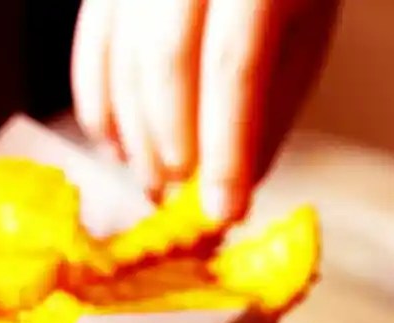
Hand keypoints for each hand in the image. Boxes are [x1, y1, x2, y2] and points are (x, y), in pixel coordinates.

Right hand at [71, 0, 340, 221]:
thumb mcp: (302, 40)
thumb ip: (270, 108)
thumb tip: (234, 186)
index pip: (234, 66)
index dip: (226, 146)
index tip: (226, 211)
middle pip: (168, 60)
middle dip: (174, 142)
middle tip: (184, 197)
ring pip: (125, 56)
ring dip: (137, 135)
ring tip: (157, 183)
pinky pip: (91, 45)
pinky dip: (100, 104)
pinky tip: (118, 146)